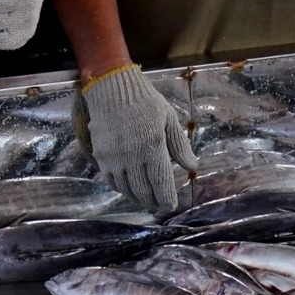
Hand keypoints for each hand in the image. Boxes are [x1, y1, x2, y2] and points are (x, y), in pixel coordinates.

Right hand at [70, 65, 196, 213]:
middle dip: (153, 202)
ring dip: (137, 199)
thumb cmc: (145, 101)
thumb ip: (179, 145)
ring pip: (127, 190)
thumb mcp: (169, 118)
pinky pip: (112, 181)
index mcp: (152, 146)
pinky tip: (129, 189)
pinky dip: (122, 190)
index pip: (161, 182)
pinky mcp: (101, 156)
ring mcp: (114, 158)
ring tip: (146, 201)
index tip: (171, 206)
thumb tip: (192, 166)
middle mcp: (132, 156)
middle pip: (143, 191)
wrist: (111, 88)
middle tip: (159, 206)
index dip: (167, 198)